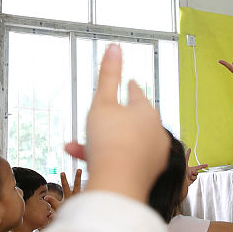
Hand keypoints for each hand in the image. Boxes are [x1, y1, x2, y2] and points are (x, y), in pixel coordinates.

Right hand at [64, 44, 168, 201]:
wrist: (118, 184)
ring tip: (77, 148)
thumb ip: (109, 74)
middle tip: (95, 120)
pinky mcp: (149, 174)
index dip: (129, 88)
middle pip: (129, 121)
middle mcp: (155, 131)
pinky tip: (90, 163)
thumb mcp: (102, 103)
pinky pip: (126, 161)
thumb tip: (115, 47)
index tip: (130, 84)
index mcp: (147, 111)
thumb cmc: (109, 141)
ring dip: (102, 143)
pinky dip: (109, 159)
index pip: (137, 95)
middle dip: (107, 121)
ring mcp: (154, 154)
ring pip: (124, 143)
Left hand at [184, 147, 207, 187]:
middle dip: (201, 168)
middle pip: (197, 170)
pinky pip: (195, 177)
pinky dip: (192, 177)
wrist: (180, 179)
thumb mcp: (184, 162)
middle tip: (206, 165)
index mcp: (189, 168)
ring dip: (193, 173)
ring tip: (189, 174)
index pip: (196, 167)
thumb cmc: (181, 171)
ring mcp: (191, 176)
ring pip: (196, 174)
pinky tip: (189, 177)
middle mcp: (190, 172)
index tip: (206, 165)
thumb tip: (189, 149)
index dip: (201, 165)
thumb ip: (187, 155)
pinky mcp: (191, 180)